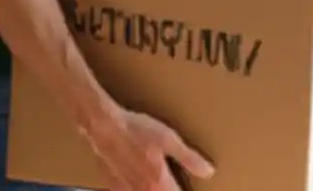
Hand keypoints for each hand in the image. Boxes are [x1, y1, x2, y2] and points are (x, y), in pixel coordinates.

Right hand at [82, 106, 214, 190]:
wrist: (104, 128)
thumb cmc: (136, 130)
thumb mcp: (168, 139)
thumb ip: (189, 158)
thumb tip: (208, 171)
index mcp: (159, 183)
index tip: (190, 187)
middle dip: (171, 190)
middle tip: (174, 183)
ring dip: (156, 190)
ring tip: (159, 183)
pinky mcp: (115, 187)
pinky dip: (139, 189)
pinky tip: (142, 182)